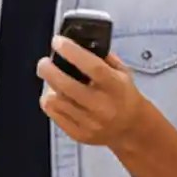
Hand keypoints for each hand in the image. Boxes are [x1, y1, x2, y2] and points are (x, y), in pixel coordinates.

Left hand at [36, 36, 146, 150]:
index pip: (91, 66)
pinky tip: (55, 96)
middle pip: (66, 85)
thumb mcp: (123, 72)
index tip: (58, 42)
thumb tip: (77, 43)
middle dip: (49, 70)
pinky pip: (54, 115)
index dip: (71, 52)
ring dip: (49, 87)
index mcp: (115, 86)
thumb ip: (103, 57)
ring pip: (56, 101)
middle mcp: (102, 106)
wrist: (132, 128)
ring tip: (51, 80)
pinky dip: (50, 102)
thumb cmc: (124, 95)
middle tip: (44, 62)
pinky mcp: (79, 134)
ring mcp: (90, 122)